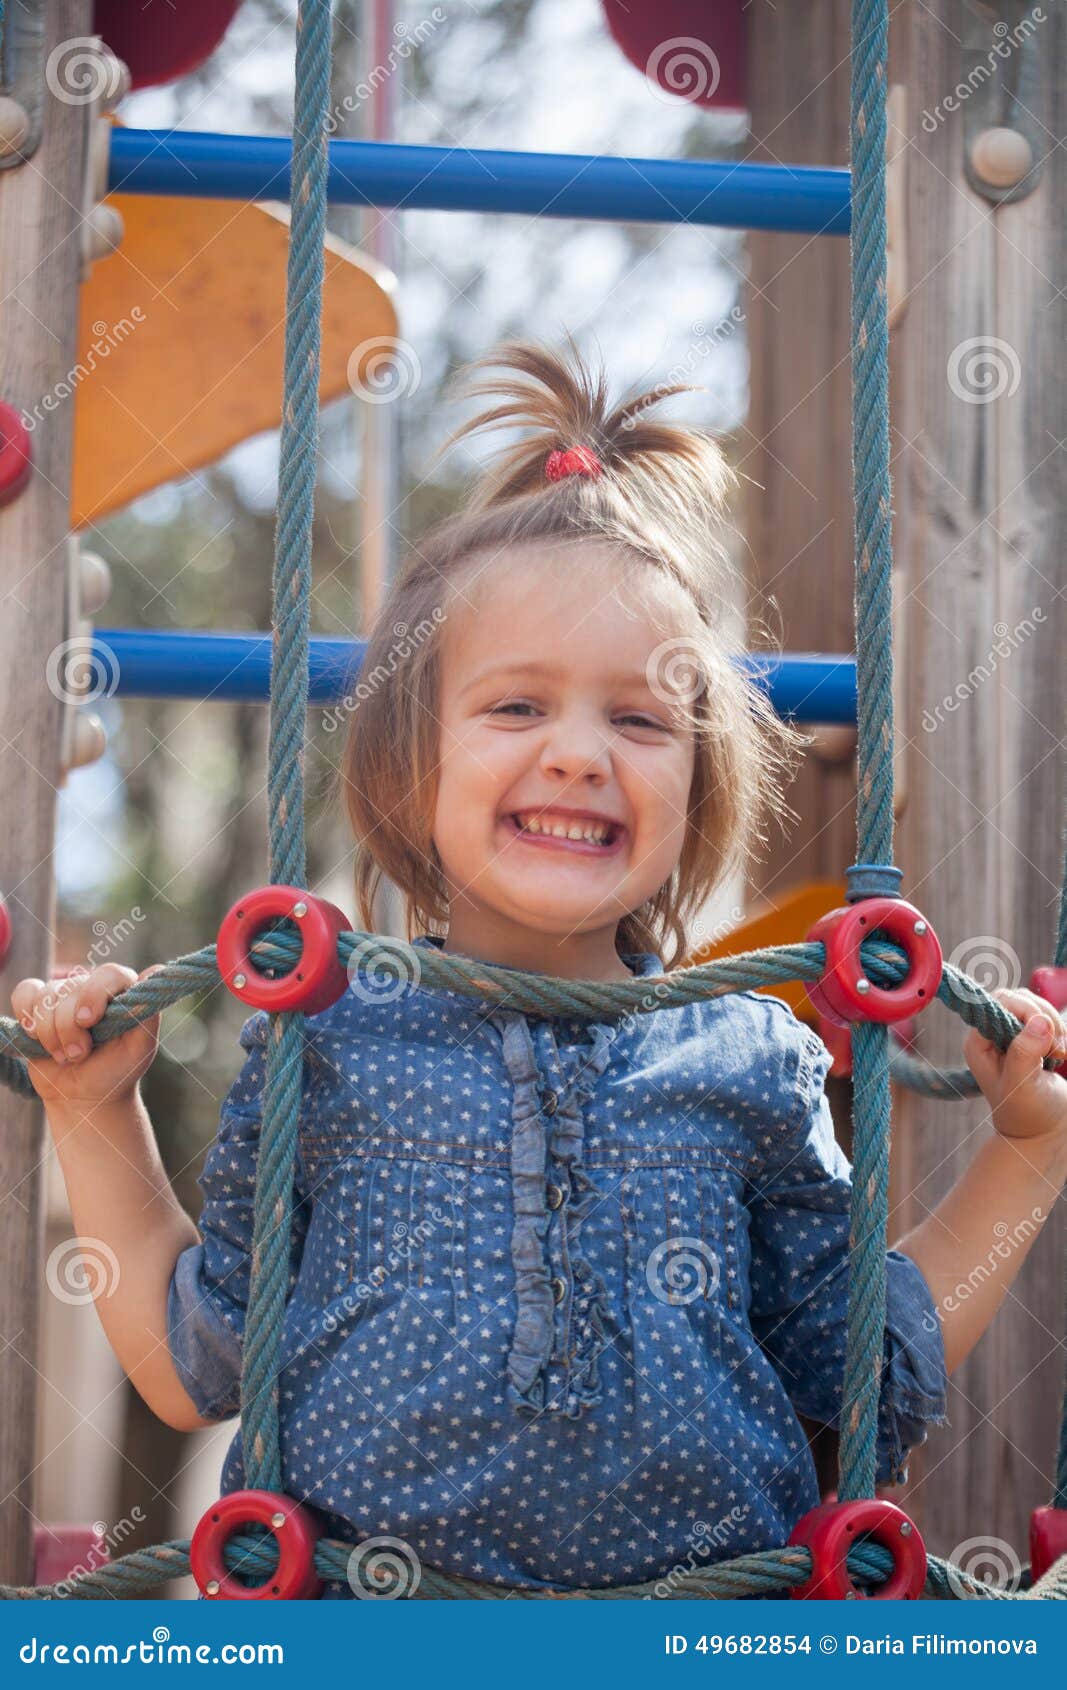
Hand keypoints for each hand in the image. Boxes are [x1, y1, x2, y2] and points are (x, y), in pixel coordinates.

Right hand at [10, 963, 165, 1109]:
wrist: (85, 1095)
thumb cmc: (117, 1071)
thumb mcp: (140, 1047)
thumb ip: (147, 1013)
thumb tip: (154, 971)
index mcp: (124, 991)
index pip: (109, 974)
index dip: (94, 994)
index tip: (88, 1022)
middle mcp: (94, 987)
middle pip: (71, 989)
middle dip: (69, 1029)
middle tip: (79, 1055)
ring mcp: (66, 995)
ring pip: (45, 998)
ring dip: (50, 1035)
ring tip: (65, 1056)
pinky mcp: (39, 1006)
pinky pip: (24, 994)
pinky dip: (27, 1018)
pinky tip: (38, 1038)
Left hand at [963, 986, 1066, 1142]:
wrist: (1045, 1132)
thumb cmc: (1028, 1115)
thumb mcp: (1022, 1087)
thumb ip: (1025, 1054)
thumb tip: (1039, 1022)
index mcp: (979, 1043)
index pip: (1000, 1002)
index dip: (1026, 1011)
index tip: (1046, 1036)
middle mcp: (992, 1035)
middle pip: (1019, 999)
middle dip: (1043, 1016)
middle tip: (1056, 1047)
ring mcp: (1012, 1035)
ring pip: (1035, 1005)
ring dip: (1053, 1024)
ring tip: (1059, 1052)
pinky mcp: (1032, 1038)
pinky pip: (1047, 1018)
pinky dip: (1059, 1031)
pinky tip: (1061, 1053)